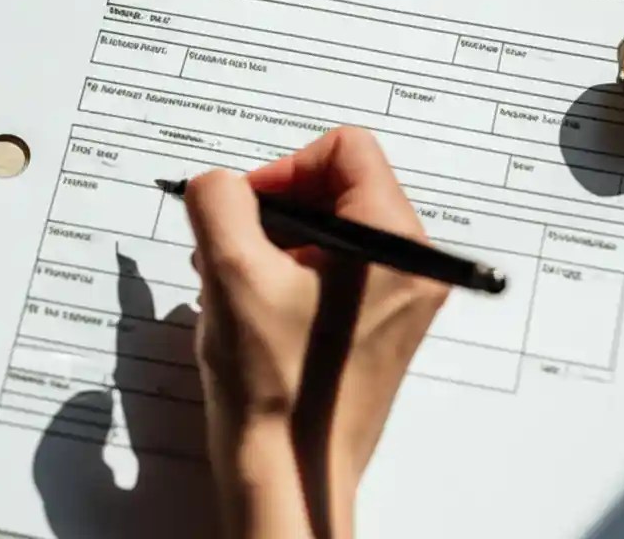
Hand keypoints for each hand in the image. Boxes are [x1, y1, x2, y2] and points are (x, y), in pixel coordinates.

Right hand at [185, 126, 447, 537]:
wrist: (288, 472)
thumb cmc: (274, 389)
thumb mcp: (231, 273)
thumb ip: (218, 202)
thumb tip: (215, 183)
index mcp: (394, 245)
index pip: (347, 150)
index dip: (282, 167)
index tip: (243, 207)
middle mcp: (409, 269)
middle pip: (337, 187)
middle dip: (271, 208)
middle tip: (227, 244)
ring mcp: (395, 302)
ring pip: (328, 231)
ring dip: (269, 242)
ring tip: (227, 279)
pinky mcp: (374, 328)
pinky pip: (330, 272)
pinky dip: (283, 273)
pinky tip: (245, 305)